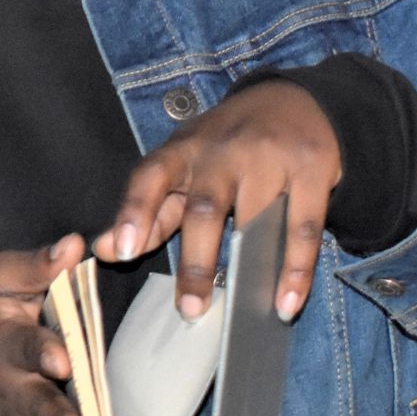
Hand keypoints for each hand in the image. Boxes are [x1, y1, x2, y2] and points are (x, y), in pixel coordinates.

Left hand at [96, 81, 338, 323]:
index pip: (149, 178)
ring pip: (255, 221)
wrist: (293, 101)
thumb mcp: (182, 167)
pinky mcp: (311, 168)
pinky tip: (286, 303)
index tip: (122, 252)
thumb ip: (149, 211)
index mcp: (182, 150)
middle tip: (190, 308)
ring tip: (241, 314)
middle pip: (205, 208)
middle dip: (195, 262)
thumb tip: (105, 251)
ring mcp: (269, 157)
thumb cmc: (224, 148)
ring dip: (249, 271)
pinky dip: (295, 270)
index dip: (133, 212)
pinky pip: (302, 227)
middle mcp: (222, 151)